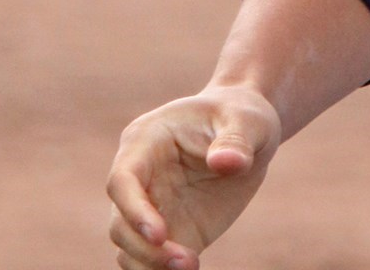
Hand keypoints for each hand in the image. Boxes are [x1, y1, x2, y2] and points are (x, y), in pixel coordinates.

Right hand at [106, 85, 281, 269]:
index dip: (134, 210)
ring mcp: (153, 208)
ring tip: (192, 266)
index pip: (122, 180)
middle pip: (120, 223)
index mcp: (146, 140)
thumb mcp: (247, 120)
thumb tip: (226, 163)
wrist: (249, 132)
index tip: (161, 235)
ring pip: (130, 249)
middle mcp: (141, 178)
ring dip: (152, 266)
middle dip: (145, 249)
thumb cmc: (241, 116)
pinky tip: (190, 269)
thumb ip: (236, 140)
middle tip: (188, 261)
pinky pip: (152, 262)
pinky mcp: (172, 233)